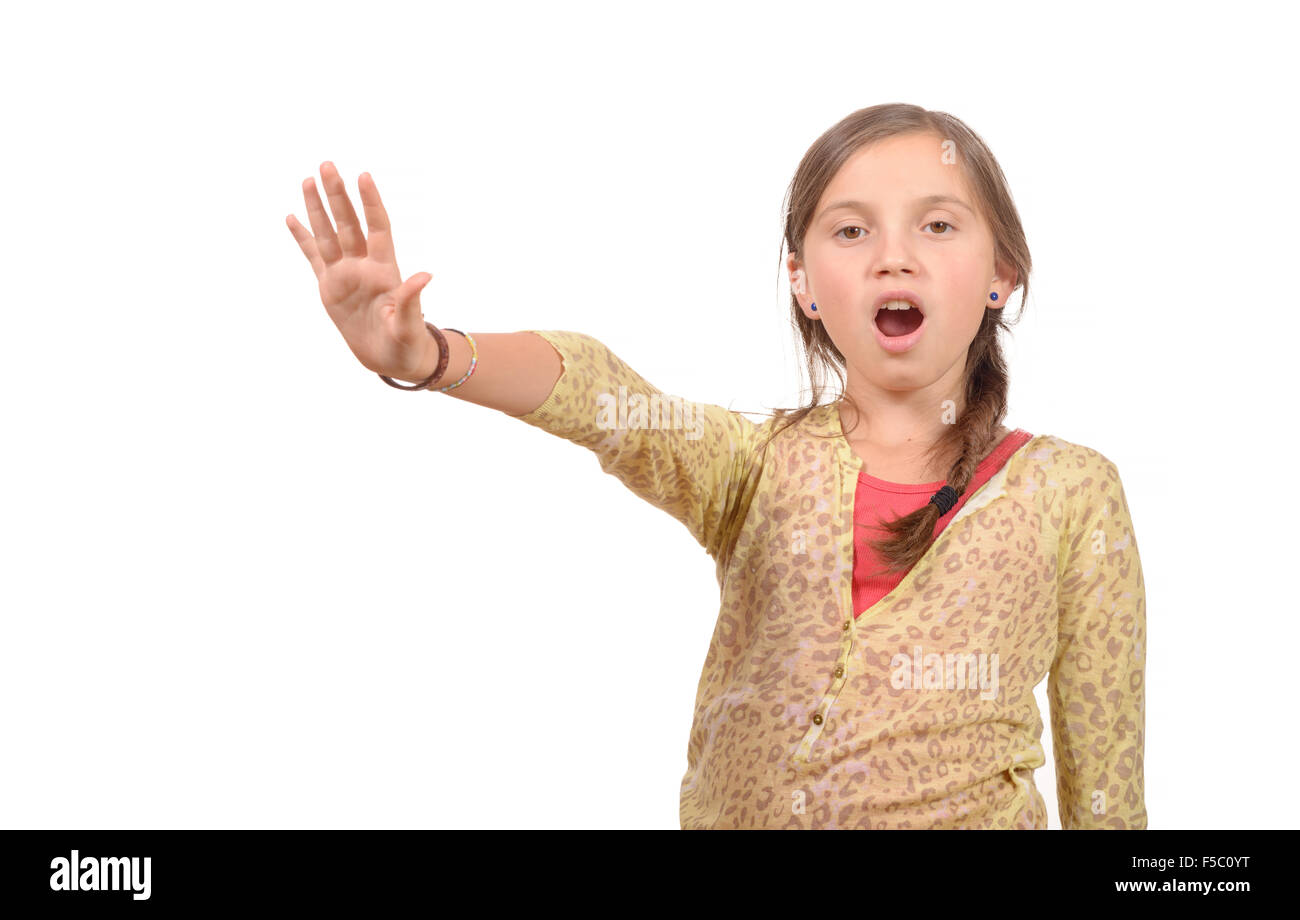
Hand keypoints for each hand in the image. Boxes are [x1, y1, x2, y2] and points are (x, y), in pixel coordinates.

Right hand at [286, 162, 437, 380]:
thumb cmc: (406, 343)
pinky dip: (303, 238)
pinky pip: (313, 257)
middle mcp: (363, 266)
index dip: (371, 203)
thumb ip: (411, 300)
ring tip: (308, 180)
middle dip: (337, 195)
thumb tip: (424, 276)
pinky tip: (292, 218)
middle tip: (327, 165)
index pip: (377, 228)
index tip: (363, 176)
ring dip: (318, 209)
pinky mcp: (330, 287)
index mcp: (384, 271)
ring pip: (329, 234)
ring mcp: (345, 274)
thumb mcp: (408, 324)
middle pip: (348, 223)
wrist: (391, 358)